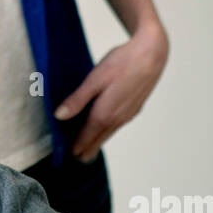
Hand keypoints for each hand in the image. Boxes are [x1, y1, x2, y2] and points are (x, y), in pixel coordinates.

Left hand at [54, 22, 168, 160]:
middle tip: (80, 158)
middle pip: (100, 138)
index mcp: (105, 113)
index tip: (71, 154)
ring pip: (111, 132)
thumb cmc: (122, 63)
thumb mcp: (94, 80)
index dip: (79, 145)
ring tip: (91, 146)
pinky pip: (119, 124)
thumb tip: (60, 116)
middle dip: (89, 148)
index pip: (88, 135)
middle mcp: (118, 118)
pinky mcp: (136, 107)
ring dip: (100, 139)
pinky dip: (109, 130)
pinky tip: (107, 126)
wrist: (152, 54)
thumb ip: (77, 100)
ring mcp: (129, 114)